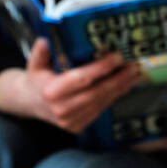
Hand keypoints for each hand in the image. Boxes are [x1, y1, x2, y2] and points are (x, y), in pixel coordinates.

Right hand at [24, 38, 143, 133]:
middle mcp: (61, 109)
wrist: (31, 103)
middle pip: (97, 92)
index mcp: (50, 92)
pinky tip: (125, 85)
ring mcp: (71, 121)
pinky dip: (114, 96)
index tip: (117, 57)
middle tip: (134, 66)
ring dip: (121, 88)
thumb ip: (40, 53)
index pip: (81, 79)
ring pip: (102, 102)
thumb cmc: (37, 80)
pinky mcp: (79, 126)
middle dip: (118, 79)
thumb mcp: (34, 64)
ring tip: (135, 74)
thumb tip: (45, 41)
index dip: (101, 68)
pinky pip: (101, 109)